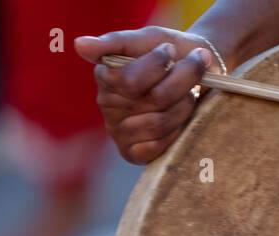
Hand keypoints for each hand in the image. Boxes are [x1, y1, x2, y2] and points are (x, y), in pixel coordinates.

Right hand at [74, 27, 218, 164]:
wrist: (198, 73)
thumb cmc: (171, 55)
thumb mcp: (148, 40)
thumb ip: (117, 42)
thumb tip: (79, 45)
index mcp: (106, 76)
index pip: (130, 81)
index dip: (158, 65)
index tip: (172, 50)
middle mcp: (108, 105)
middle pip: (153, 100)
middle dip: (182, 81)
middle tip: (193, 67)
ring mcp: (120, 131)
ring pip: (159, 123)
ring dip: (184, 105)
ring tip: (191, 92)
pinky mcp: (134, 153)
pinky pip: (157, 146)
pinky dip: (177, 130)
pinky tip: (183, 117)